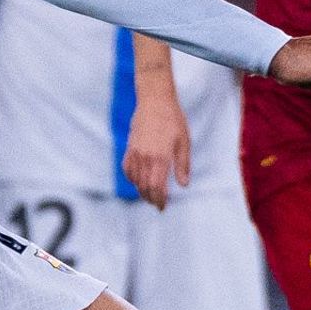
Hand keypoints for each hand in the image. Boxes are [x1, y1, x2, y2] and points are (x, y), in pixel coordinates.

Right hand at [122, 84, 192, 207]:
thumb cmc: (173, 120)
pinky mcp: (130, 147)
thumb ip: (182, 164)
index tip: (162, 207)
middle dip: (150, 198)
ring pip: (135, 180)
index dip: (159, 200)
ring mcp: (135, 153)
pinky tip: (138, 181)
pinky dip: (131, 178)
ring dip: (141, 190)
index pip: (157, 187)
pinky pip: (127, 168)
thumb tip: (183, 184)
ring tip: (149, 195)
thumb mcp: (184, 142)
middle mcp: (145, 158)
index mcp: (160, 158)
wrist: (154, 102)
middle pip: (144, 186)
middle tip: (157, 204)